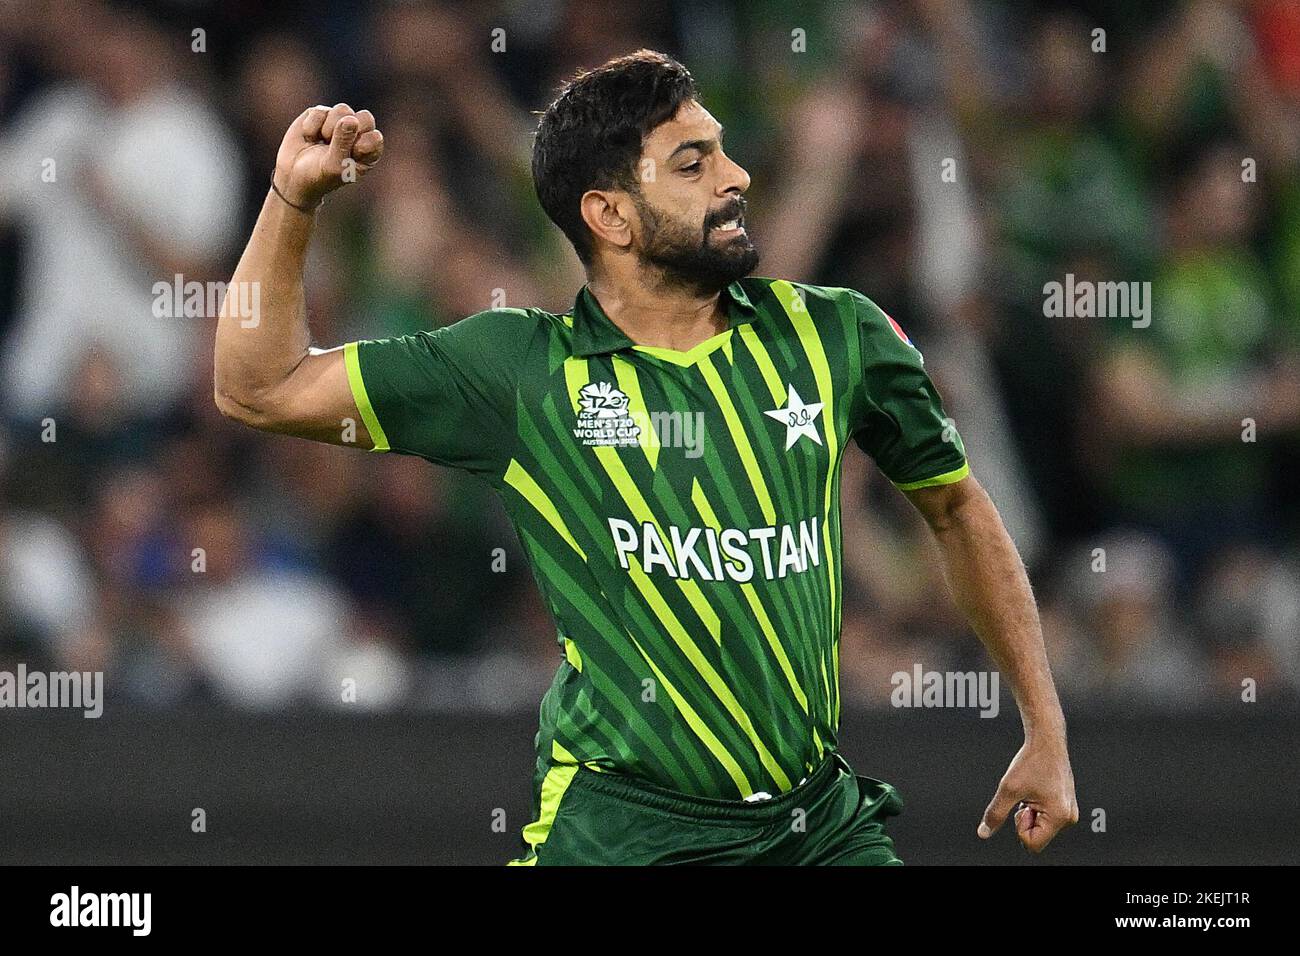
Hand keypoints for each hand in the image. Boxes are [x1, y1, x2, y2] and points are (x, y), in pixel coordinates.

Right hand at [273, 103, 384, 207]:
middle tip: (333, 145)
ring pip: (343, 110)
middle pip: (365, 117)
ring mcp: (340, 121)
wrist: (292, 175)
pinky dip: (311, 127)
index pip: (375, 137)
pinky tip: (310, 138)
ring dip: (328, 129)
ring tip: (322, 142)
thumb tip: (350, 118)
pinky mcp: (321, 113)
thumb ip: (344, 143)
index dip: (358, 145)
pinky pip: (320, 112)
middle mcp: (358, 133)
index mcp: (369, 150)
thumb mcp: (334, 166)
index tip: (344, 158)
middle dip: (347, 131)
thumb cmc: (320, 176)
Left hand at [978, 732, 1077, 852]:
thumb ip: (996, 813)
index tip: (1021, 806)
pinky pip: (1045, 818)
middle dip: (1025, 820)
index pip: (1033, 843)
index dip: (1019, 827)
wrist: (1046, 741)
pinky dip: (1036, 807)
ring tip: (1032, 791)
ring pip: (1040, 827)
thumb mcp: (1008, 788)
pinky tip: (1036, 790)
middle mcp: (1069, 817)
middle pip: (1037, 837)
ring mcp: (1069, 811)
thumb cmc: (1031, 761)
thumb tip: (984, 833)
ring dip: (1030, 813)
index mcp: (1060, 816)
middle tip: (1026, 797)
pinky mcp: (1066, 805)